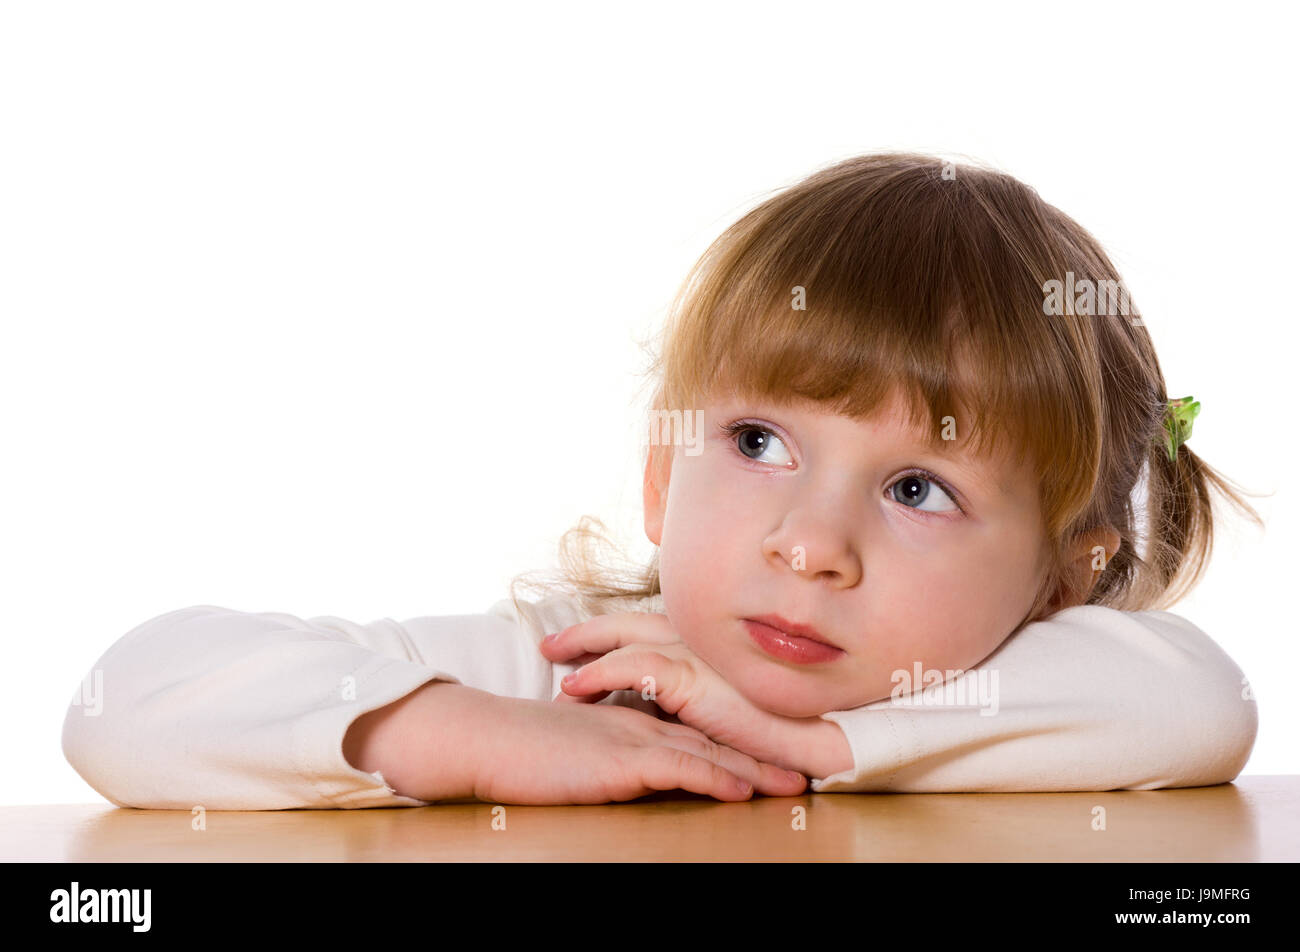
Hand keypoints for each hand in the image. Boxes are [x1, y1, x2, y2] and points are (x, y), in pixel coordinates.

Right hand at [470, 691, 808, 802]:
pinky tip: (740, 790)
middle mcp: (643, 722)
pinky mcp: (622, 759)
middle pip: (715, 737)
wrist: (489, 739)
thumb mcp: (577, 745)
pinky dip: (715, 777)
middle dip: (762, 754)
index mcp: (634, 718)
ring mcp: (635, 738)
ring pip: (709, 751)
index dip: (737, 742)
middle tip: (805, 768)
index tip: (774, 754)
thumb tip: (623, 765)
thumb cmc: (525, 748)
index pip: (695, 728)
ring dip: (754, 769)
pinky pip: (680, 767)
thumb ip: (607, 748)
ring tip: (793, 785)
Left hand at [541, 612, 844, 777]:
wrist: (813, 735)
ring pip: (624, 640)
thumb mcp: (729, 697)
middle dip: (585, 632)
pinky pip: (633, 669)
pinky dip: (598, 673)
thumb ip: (698, 688)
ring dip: (584, 651)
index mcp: (707, 637)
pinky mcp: (694, 677)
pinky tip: (575, 686)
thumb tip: (663, 701)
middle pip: (627, 623)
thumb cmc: (776, 721)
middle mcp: (700, 636)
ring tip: (554, 664)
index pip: (647, 625)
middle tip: (551, 643)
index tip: (578, 642)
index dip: (610, 632)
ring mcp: (697, 652)